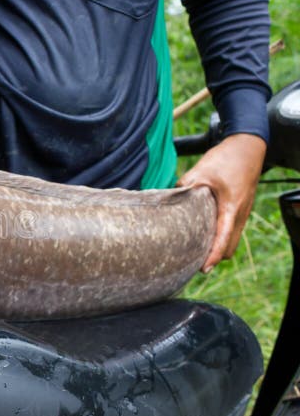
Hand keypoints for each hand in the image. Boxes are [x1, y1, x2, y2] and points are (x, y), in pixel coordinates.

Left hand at [176, 133, 265, 272]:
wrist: (248, 147)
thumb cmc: (226, 158)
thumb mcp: (200, 171)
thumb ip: (184, 187)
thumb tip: (168, 200)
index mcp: (230, 207)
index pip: (222, 238)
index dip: (212, 256)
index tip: (203, 268)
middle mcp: (239, 213)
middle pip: (229, 247)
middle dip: (214, 256)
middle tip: (193, 261)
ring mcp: (242, 212)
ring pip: (232, 240)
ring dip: (218, 247)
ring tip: (196, 251)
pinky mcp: (240, 209)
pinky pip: (232, 230)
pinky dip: (221, 237)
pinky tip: (204, 234)